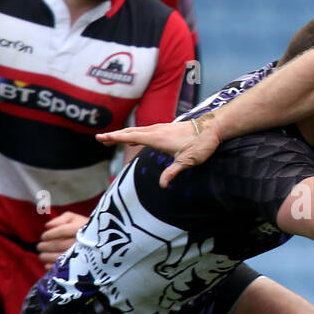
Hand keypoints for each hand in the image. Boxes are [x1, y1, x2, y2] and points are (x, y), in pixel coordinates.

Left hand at [37, 212, 88, 264]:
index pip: (62, 231)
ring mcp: (82, 255)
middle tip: (40, 247)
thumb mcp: (75, 218)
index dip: (50, 234)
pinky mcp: (81, 266)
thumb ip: (62, 219)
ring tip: (42, 256)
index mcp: (81, 228)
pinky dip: (54, 267)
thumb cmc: (83, 228)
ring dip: (48, 257)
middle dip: (46, 246)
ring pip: (61, 257)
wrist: (103, 242)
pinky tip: (48, 265)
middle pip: (60, 245)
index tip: (43, 237)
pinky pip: (65, 268)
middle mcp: (82, 242)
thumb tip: (47, 226)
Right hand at [97, 119, 218, 186]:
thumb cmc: (201, 144)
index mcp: (158, 137)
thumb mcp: (187, 161)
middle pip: (131, 132)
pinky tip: (134, 137)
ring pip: (138, 130)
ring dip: (124, 134)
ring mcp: (161, 128)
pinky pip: (146, 131)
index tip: (101, 138)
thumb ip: (173, 172)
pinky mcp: (167, 128)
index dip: (115, 138)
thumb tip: (162, 185)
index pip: (131, 136)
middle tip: (100, 140)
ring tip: (113, 139)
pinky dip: (135, 133)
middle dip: (115, 136)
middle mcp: (157, 130)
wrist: (213, 128)